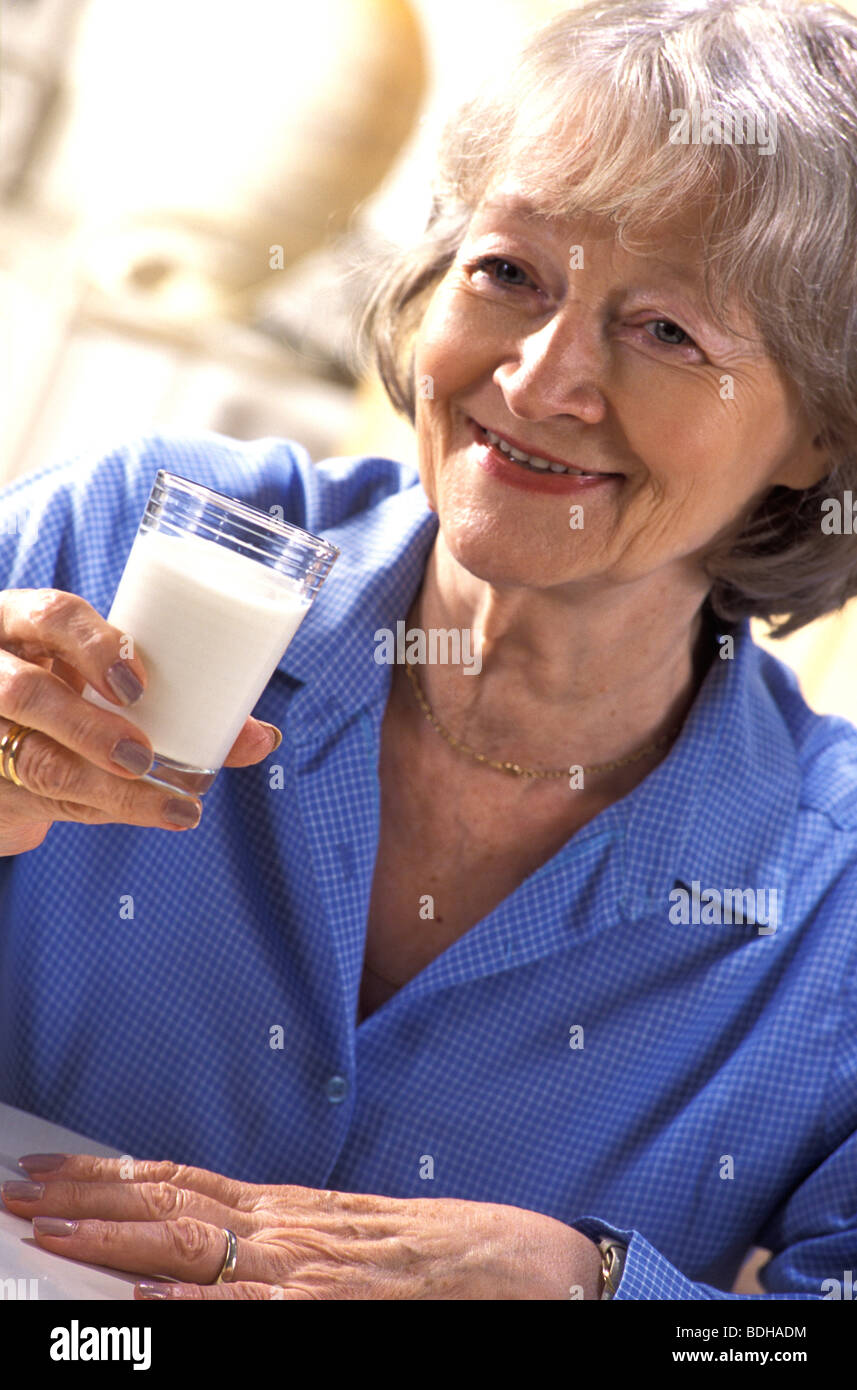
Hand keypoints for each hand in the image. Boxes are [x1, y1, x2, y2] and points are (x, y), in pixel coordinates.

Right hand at [0, 588, 280, 853]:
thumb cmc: (72, 690)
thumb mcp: (99, 676)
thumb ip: (171, 695)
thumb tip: (262, 738)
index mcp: (23, 622)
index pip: (51, 616)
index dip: (95, 647)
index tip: (138, 684)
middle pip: (24, 693)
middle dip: (89, 728)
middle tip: (144, 756)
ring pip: (32, 760)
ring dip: (105, 789)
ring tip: (170, 805)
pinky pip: (39, 803)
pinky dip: (99, 810)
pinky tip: (145, 815)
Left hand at [2, 1153, 602, 1299]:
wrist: (528, 1265)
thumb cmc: (449, 1253)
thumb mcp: (353, 1237)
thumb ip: (287, 1240)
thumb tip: (212, 1248)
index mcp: (293, 1209)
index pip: (180, 1180)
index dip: (110, 1176)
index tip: (53, 1172)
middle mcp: (291, 1227)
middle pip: (169, 1204)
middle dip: (86, 1201)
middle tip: (20, 1192)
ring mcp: (310, 1266)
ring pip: (194, 1242)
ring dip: (111, 1238)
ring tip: (45, 1229)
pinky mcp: (335, 1307)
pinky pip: (251, 1305)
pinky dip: (195, 1298)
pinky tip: (147, 1295)